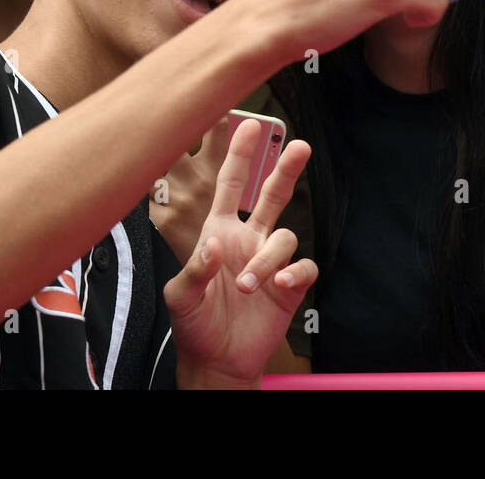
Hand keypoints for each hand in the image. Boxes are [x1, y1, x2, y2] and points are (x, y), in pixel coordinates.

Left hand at [165, 119, 317, 388]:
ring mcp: (271, 262)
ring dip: (269, 260)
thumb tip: (214, 246)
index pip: (233, 187)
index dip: (240, 156)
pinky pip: (304, 267)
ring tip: (250, 286)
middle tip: (300, 146)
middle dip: (286, 169)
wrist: (217, 360)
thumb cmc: (194, 323)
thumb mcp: (180, 297)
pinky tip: (281, 287)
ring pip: (286, 237)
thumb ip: (194, 269)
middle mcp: (249, 240)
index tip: (248, 124)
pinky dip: (295, 273)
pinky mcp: (290, 286)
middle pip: (274, 195)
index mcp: (220, 233)